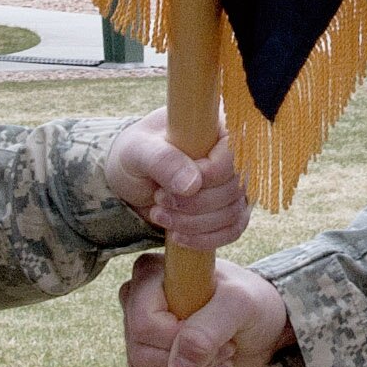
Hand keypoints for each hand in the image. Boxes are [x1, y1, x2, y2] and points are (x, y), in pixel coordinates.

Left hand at [103, 108, 250, 249]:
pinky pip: (232, 230)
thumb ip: (162, 160)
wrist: (132, 176)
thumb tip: (192, 184)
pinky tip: (176, 236)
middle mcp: (231, 155)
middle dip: (194, 204)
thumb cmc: (135, 153)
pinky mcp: (230, 209)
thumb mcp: (137, 151)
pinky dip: (205, 239)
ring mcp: (234, 184)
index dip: (208, 176)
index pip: (232, 155)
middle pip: (234, 188)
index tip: (171, 186)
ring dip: (194, 223)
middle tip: (158, 200)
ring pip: (233, 212)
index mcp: (216, 127)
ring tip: (158, 215)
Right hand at [119, 254, 291, 366]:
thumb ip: (208, 330)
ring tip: (221, 366)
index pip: (143, 323)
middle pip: (141, 353)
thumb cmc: (251, 301)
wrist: (260, 323)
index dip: (177, 342)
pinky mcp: (148, 357)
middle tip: (227, 351)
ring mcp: (139, 331)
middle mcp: (136, 300)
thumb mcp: (238, 305)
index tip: (220, 337)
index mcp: (151, 273)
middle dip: (191, 365)